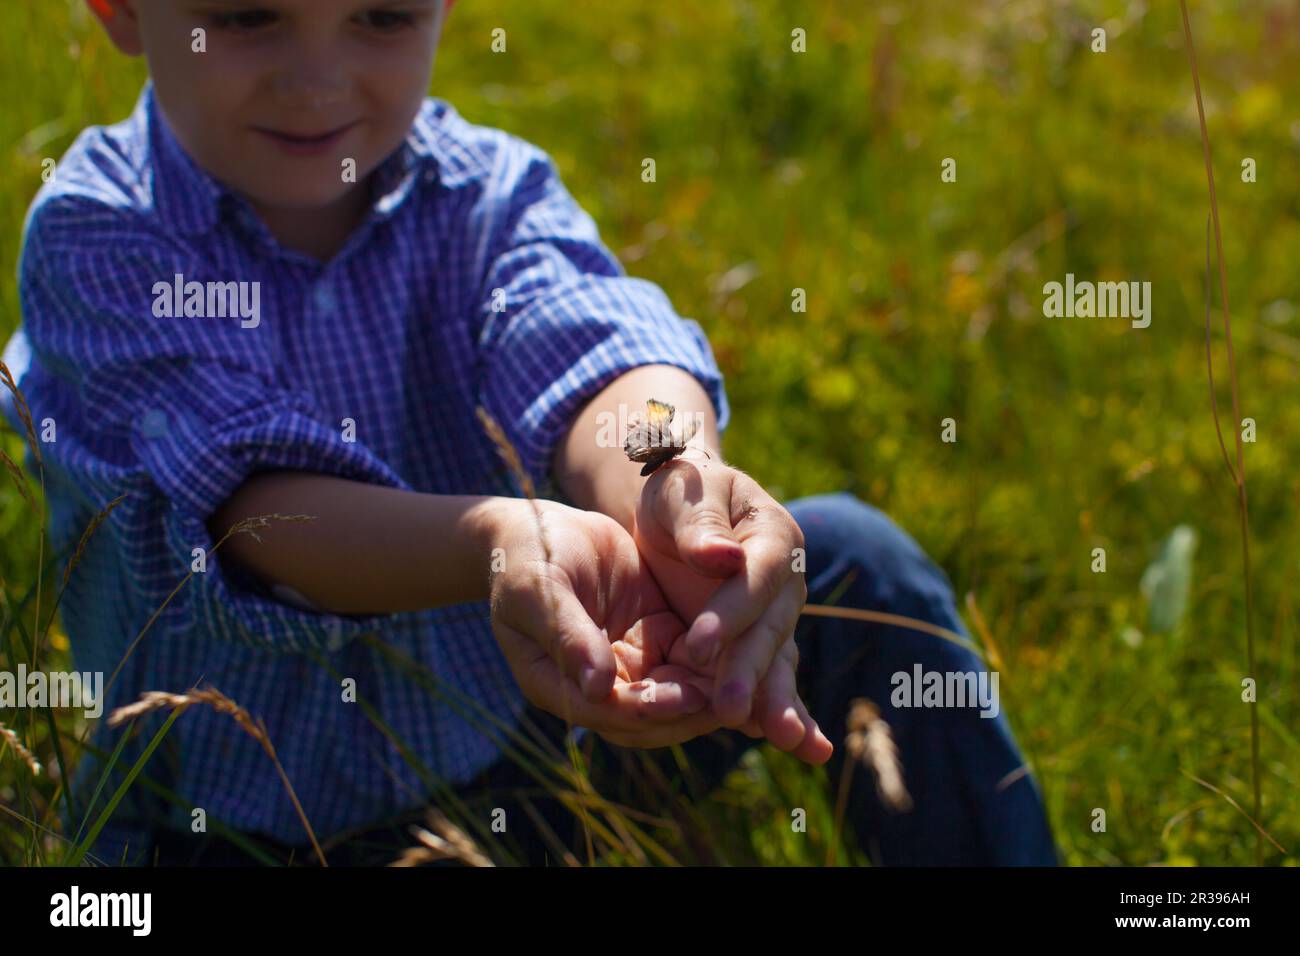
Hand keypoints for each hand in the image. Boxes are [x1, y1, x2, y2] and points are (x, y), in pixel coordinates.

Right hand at [485, 498, 727, 748]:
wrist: (546, 525)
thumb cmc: (531, 554)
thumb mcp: (541, 590)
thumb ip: (569, 637)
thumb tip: (597, 690)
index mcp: (555, 683)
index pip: (605, 711)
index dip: (644, 708)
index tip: (681, 697)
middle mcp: (595, 685)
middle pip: (646, 717)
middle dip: (687, 712)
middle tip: (727, 702)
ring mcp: (628, 665)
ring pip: (673, 695)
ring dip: (707, 697)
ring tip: (745, 689)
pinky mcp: (655, 639)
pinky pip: (689, 663)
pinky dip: (715, 667)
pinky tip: (745, 658)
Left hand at [633, 459, 832, 764]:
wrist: (684, 511)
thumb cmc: (682, 493)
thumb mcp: (682, 493)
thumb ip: (699, 525)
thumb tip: (722, 558)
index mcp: (772, 535)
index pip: (754, 578)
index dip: (730, 613)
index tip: (697, 646)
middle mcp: (786, 582)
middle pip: (770, 629)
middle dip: (749, 670)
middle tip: (728, 708)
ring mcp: (779, 617)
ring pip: (778, 663)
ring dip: (778, 702)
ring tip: (787, 740)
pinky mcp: (762, 646)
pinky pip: (774, 681)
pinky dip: (785, 712)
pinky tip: (804, 748)